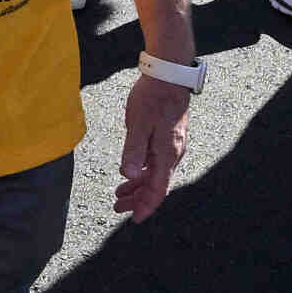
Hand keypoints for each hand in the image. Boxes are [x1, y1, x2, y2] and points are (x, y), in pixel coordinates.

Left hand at [115, 72, 192, 221]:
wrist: (169, 74)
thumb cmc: (153, 97)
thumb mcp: (138, 124)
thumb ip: (133, 151)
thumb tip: (128, 176)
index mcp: (167, 154)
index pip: (158, 190)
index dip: (146, 206)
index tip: (133, 218)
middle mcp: (173, 153)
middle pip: (157, 185)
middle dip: (138, 199)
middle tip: (118, 206)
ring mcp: (172, 146)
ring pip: (156, 174)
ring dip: (139, 186)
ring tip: (120, 194)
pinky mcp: (168, 137)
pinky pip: (156, 163)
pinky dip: (143, 172)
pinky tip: (132, 172)